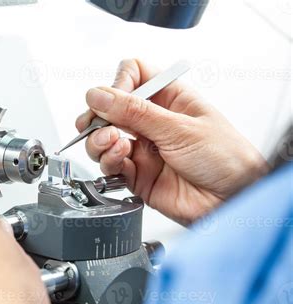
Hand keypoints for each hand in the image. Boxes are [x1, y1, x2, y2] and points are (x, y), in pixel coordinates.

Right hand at [76, 59, 268, 224]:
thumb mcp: (180, 129)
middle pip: (109, 108)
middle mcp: (152, 122)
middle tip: (97, 123)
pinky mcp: (137, 174)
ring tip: (113, 142)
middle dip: (98, 115)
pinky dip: (109, 161)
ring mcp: (143, 148)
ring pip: (103, 138)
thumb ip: (135, 112)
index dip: (118, 84)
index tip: (112, 99)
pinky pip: (110, 165)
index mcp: (169, 99)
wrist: (234, 201)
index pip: (133, 76)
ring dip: (99, 140)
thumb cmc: (226, 159)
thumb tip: (99, 95)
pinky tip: (122, 158)